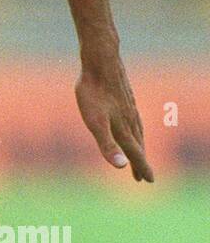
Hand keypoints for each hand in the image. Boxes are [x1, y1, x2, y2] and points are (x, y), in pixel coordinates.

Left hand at [75, 56, 153, 181]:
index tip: (149, 181)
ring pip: (137, 131)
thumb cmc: (93, 92)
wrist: (100, 61)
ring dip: (139, 145)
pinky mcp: (125, 97)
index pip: (135, 153)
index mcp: (123, 128)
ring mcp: (129, 107)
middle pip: (138, 145)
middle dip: (140, 162)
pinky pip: (134, 118)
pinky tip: (132, 124)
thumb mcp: (95, 122)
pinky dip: (136, 129)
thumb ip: (107, 145)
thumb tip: (121, 166)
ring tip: (138, 154)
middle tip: (142, 177)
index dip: (142, 167)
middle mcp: (130, 119)